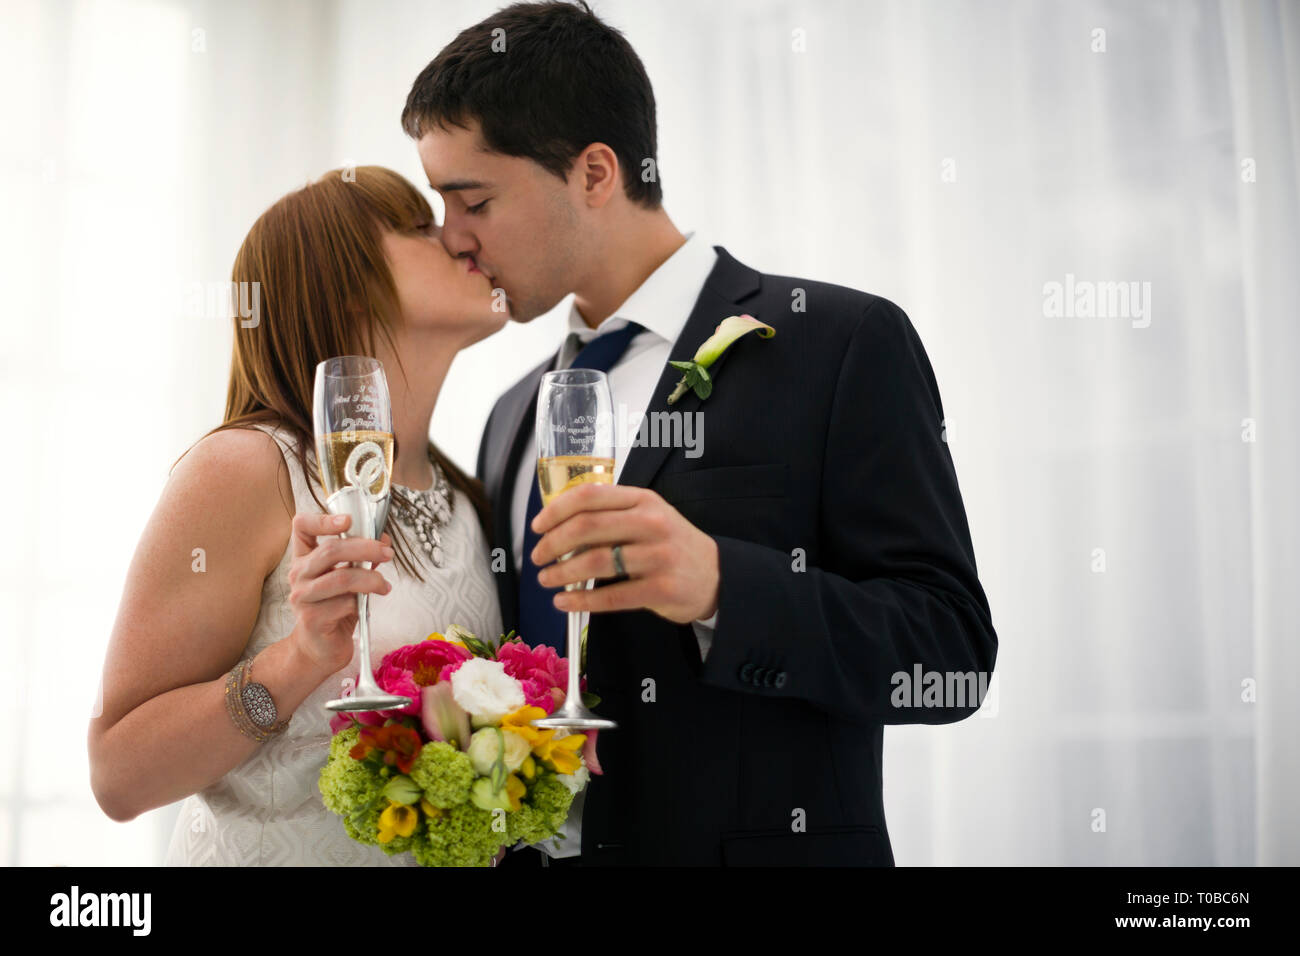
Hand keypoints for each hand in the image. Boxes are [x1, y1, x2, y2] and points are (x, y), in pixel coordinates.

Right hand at [287, 512, 392, 672]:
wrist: (320, 648)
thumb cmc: (335, 609)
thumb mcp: (349, 578)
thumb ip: (361, 558)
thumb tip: (384, 539)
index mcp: (304, 558)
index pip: (301, 526)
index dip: (323, 519)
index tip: (349, 520)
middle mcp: (298, 574)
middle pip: (330, 550)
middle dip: (365, 547)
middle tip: (387, 552)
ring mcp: (302, 597)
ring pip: (342, 577)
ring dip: (370, 578)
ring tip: (384, 585)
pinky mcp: (312, 619)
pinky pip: (345, 603)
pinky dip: (362, 602)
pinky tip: (366, 605)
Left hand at [531, 484, 718, 624]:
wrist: (717, 576)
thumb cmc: (672, 545)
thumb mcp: (650, 517)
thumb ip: (612, 516)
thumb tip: (559, 528)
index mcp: (644, 500)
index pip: (590, 496)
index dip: (556, 510)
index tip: (538, 526)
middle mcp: (652, 523)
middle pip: (587, 527)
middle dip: (553, 543)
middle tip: (538, 556)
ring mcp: (658, 557)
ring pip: (595, 562)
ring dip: (561, 573)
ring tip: (547, 579)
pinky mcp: (661, 589)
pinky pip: (611, 596)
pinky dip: (581, 601)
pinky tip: (565, 602)